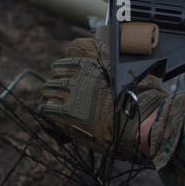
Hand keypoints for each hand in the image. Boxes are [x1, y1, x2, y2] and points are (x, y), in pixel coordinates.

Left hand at [37, 36, 165, 161]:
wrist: (138, 122)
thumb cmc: (139, 102)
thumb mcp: (126, 77)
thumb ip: (111, 71)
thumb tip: (104, 65)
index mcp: (93, 66)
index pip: (66, 63)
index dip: (61, 70)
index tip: (61, 75)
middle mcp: (81, 76)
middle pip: (55, 76)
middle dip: (55, 84)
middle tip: (55, 93)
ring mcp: (73, 93)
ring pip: (48, 90)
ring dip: (49, 96)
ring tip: (51, 103)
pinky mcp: (68, 112)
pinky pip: (47, 108)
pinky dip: (46, 110)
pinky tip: (48, 114)